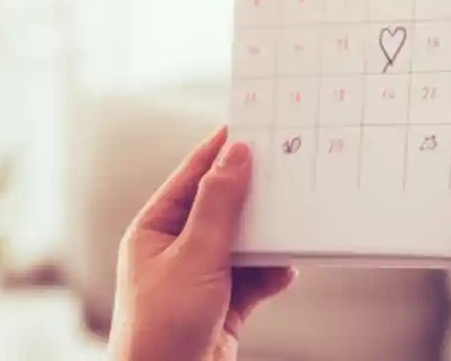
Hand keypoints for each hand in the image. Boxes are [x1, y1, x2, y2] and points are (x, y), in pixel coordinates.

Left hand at [108, 127, 295, 360]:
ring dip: (267, 236)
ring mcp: (200, 278)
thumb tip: (235, 155)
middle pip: (221, 206)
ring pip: (242, 242)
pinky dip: (272, 273)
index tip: (252, 123)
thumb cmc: (162, 328)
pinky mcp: (223, 306)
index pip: (191, 176)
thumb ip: (219, 206)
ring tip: (297, 217)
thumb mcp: (194, 257)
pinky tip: (288, 268)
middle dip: (254, 192)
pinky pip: (254, 277)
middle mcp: (175, 249)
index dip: (220, 149)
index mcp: (154, 229)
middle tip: (289, 166)